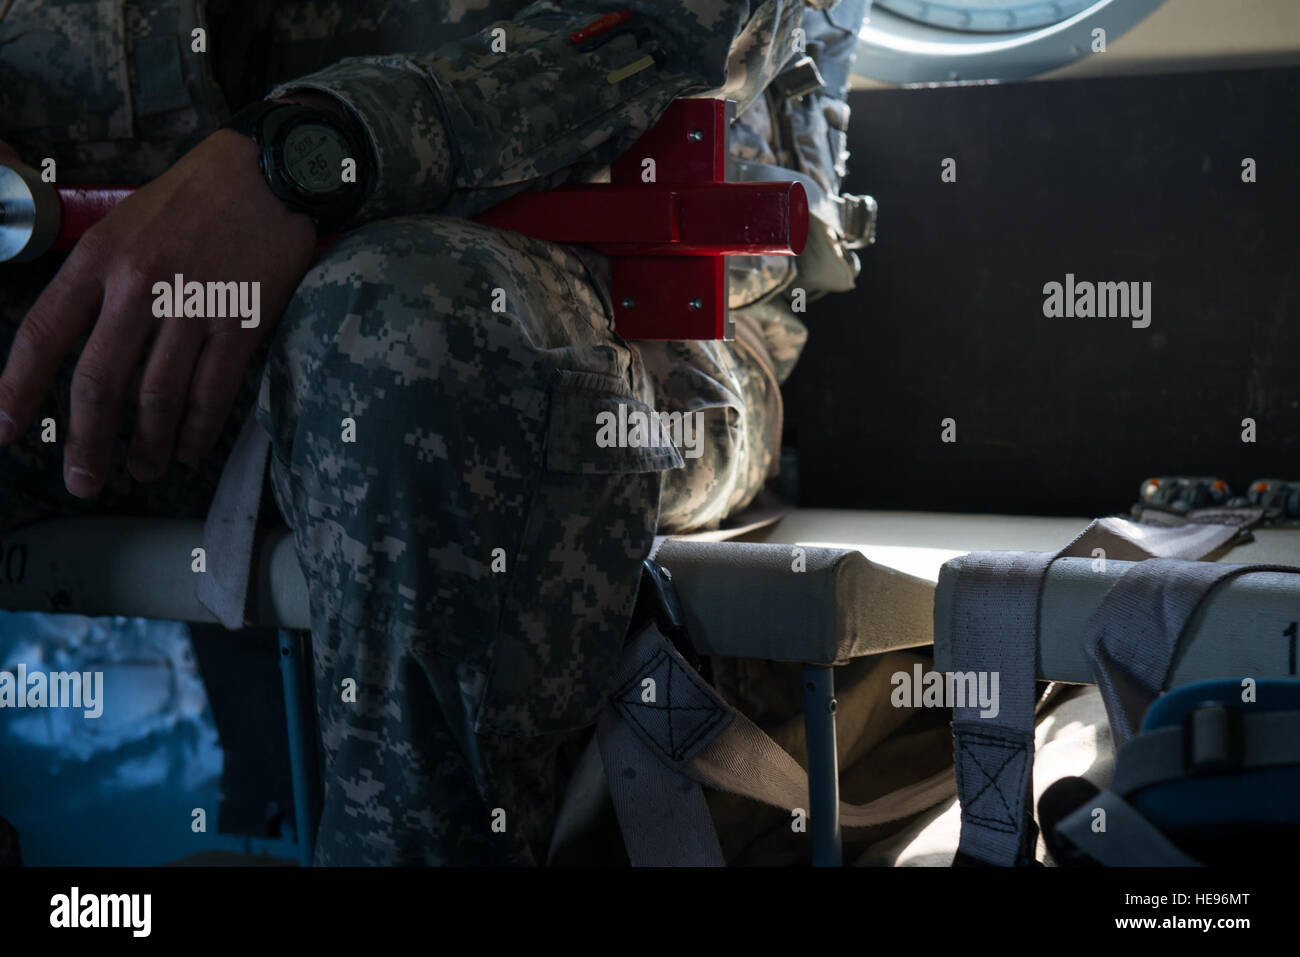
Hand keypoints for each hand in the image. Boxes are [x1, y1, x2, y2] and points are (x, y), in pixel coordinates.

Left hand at [0, 129, 316, 495]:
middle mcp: (140, 286)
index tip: (3, 430)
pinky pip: (213, 392)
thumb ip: (104, 274)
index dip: (17, 388)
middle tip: (81, 483)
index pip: (44, 332)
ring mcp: (193, 307)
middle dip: (86, 442)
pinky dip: (197, 429)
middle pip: (99, 382)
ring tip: (146, 471)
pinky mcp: (241, 323)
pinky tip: (188, 449)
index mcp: (101, 257)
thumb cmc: (198, 195)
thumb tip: (84, 336)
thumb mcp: (130, 219)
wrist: (271, 173)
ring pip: (159, 397)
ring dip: (149, 445)